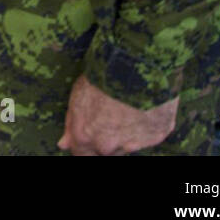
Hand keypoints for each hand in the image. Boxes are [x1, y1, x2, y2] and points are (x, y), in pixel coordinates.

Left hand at [57, 74, 178, 154]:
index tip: (87, 134)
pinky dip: (144, 125)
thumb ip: (71, 124)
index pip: (80, 154)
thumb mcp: (76, 95)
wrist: (133, 66)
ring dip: (125, 133)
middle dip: (105, 139)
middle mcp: (108, 146)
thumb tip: (64, 145)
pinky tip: (141, 106)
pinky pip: (148, 135)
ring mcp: (133, 144)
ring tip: (125, 106)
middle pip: (105, 151)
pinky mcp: (155, 136)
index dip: (83, 145)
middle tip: (108, 116)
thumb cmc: (101, 76)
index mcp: (85, 136)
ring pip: (127, 146)